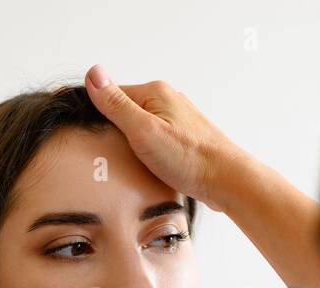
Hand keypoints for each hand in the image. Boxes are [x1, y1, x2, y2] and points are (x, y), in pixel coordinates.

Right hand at [84, 64, 251, 212]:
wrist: (227, 181)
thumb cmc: (188, 159)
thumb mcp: (143, 131)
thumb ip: (116, 104)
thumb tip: (93, 73)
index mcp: (156, 93)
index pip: (112, 94)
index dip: (98, 114)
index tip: (92, 134)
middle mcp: (168, 100)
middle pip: (127, 110)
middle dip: (115, 129)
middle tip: (110, 153)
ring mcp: (177, 119)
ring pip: (141, 126)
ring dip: (131, 142)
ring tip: (128, 162)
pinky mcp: (183, 138)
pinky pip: (155, 139)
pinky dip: (146, 151)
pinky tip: (147, 166)